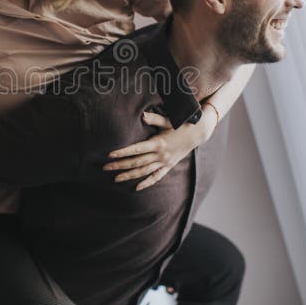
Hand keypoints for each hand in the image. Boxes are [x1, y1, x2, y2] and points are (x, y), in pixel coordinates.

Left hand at [103, 109, 218, 190]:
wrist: (199, 133)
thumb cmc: (182, 124)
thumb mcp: (169, 120)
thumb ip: (155, 119)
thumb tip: (142, 116)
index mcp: (159, 143)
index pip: (137, 149)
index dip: (123, 152)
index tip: (110, 155)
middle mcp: (161, 155)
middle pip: (137, 162)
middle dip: (120, 165)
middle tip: (106, 168)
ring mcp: (165, 162)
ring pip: (144, 172)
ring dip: (129, 175)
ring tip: (115, 179)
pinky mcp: (169, 166)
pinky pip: (157, 177)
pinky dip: (147, 183)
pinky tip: (136, 188)